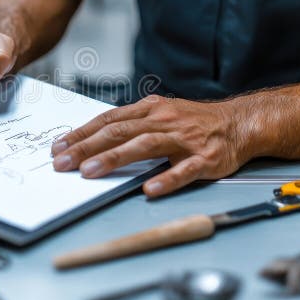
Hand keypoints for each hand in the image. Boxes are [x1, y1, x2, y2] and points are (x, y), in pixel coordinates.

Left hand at [50, 95, 251, 196]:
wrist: (240, 122)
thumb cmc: (194, 122)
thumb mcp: (160, 114)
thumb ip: (132, 125)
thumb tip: (95, 140)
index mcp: (149, 110)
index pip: (108, 120)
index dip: (81, 133)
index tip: (59, 147)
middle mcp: (163, 120)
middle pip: (119, 132)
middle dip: (87, 147)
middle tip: (62, 162)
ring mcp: (184, 139)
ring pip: (144, 146)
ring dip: (114, 159)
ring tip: (90, 171)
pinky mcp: (205, 158)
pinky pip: (184, 169)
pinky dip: (166, 179)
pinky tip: (148, 188)